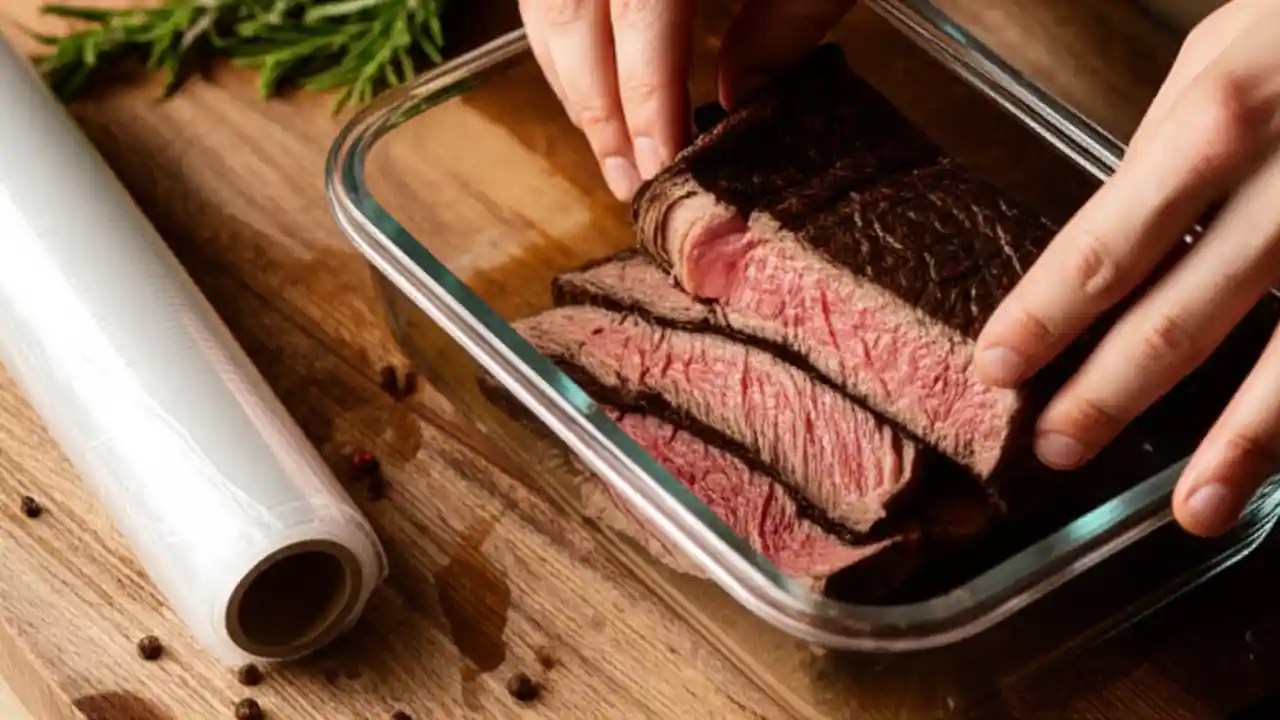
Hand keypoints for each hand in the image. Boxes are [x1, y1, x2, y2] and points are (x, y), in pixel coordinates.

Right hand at [518, 0, 856, 199]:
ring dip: (571, 78)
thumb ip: (786, 21)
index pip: (637, 21)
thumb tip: (743, 100)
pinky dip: (562, 38)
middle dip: (595, 107)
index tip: (659, 170)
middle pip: (571, 16)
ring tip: (608, 145)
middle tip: (624, 181)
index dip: (643, 102)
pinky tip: (590, 79)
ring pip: (547, 4)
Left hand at [974, 0, 1279, 536]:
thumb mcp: (1225, 49)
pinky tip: (1277, 463)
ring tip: (1190, 509)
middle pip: (1181, 318)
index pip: (1105, 246)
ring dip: (1236, 445)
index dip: (1045, 317)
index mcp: (1217, 125)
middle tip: (1055, 446)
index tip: (997, 366)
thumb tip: (1117, 225)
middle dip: (1108, 394)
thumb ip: (1167, 143)